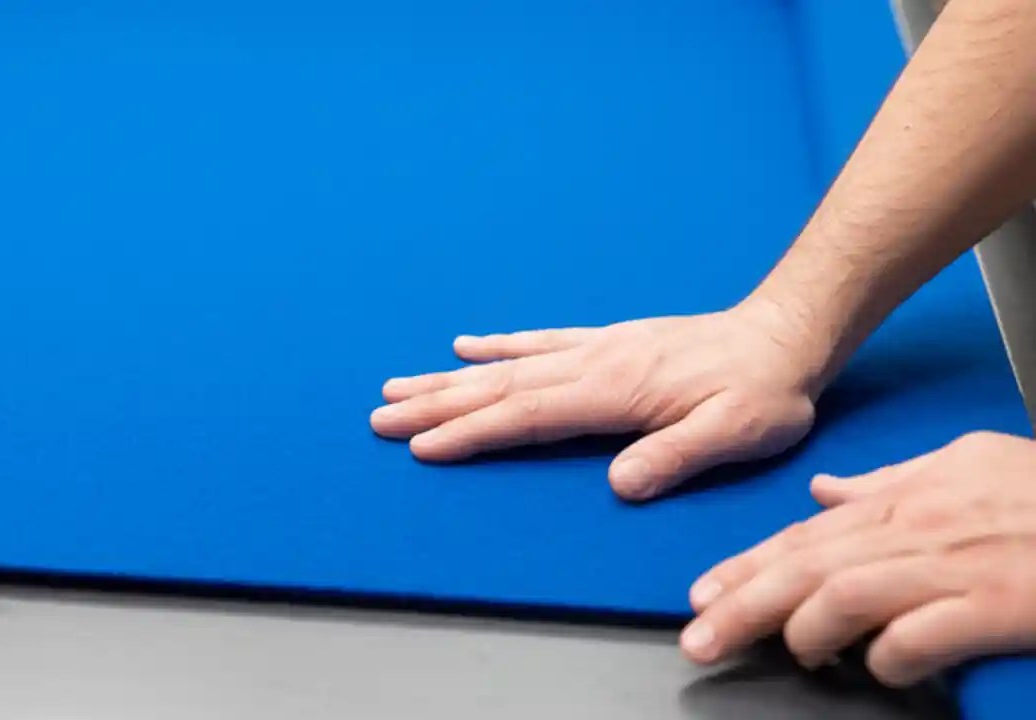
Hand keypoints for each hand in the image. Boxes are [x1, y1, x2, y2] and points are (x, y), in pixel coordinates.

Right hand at [370, 301, 819, 499]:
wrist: (782, 336)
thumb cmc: (763, 393)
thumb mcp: (735, 433)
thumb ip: (675, 456)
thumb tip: (618, 484)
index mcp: (614, 391)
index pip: (527, 416)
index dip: (471, 432)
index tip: (421, 444)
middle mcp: (591, 364)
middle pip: (499, 389)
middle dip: (436, 405)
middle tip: (380, 416)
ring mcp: (594, 349)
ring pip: (506, 366)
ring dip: (449, 378)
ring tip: (398, 385)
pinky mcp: (605, 342)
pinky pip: (537, 342)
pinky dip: (496, 347)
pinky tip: (464, 348)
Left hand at [682, 431, 1035, 686]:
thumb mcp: (964, 464)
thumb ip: (888, 482)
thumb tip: (823, 494)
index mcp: (906, 498)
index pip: (804, 536)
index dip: (746, 567)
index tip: (701, 594)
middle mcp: (918, 528)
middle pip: (808, 567)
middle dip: (745, 603)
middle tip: (701, 638)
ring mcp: (956, 566)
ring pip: (847, 596)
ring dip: (807, 630)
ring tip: (789, 653)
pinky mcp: (996, 605)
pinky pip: (922, 635)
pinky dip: (891, 656)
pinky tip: (880, 669)